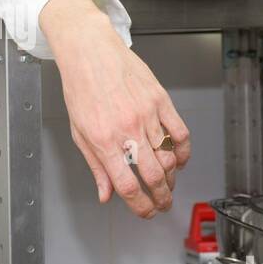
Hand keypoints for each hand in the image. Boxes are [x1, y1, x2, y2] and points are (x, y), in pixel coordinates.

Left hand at [39, 0, 190, 218]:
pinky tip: (178, 160)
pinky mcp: (161, 100)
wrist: (90, 51)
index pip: (128, 186)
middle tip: (162, 204)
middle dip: (161, 198)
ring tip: (167, 185)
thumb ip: (96, 166)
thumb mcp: (79, 132)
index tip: (145, 212)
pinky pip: (181, 134)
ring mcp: (147, 115)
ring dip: (171, 179)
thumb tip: (106, 194)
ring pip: (170, 158)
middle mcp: (128, 130)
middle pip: (154, 177)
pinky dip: (183, 152)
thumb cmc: (81, 87)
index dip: (140, 206)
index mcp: (104, 141)